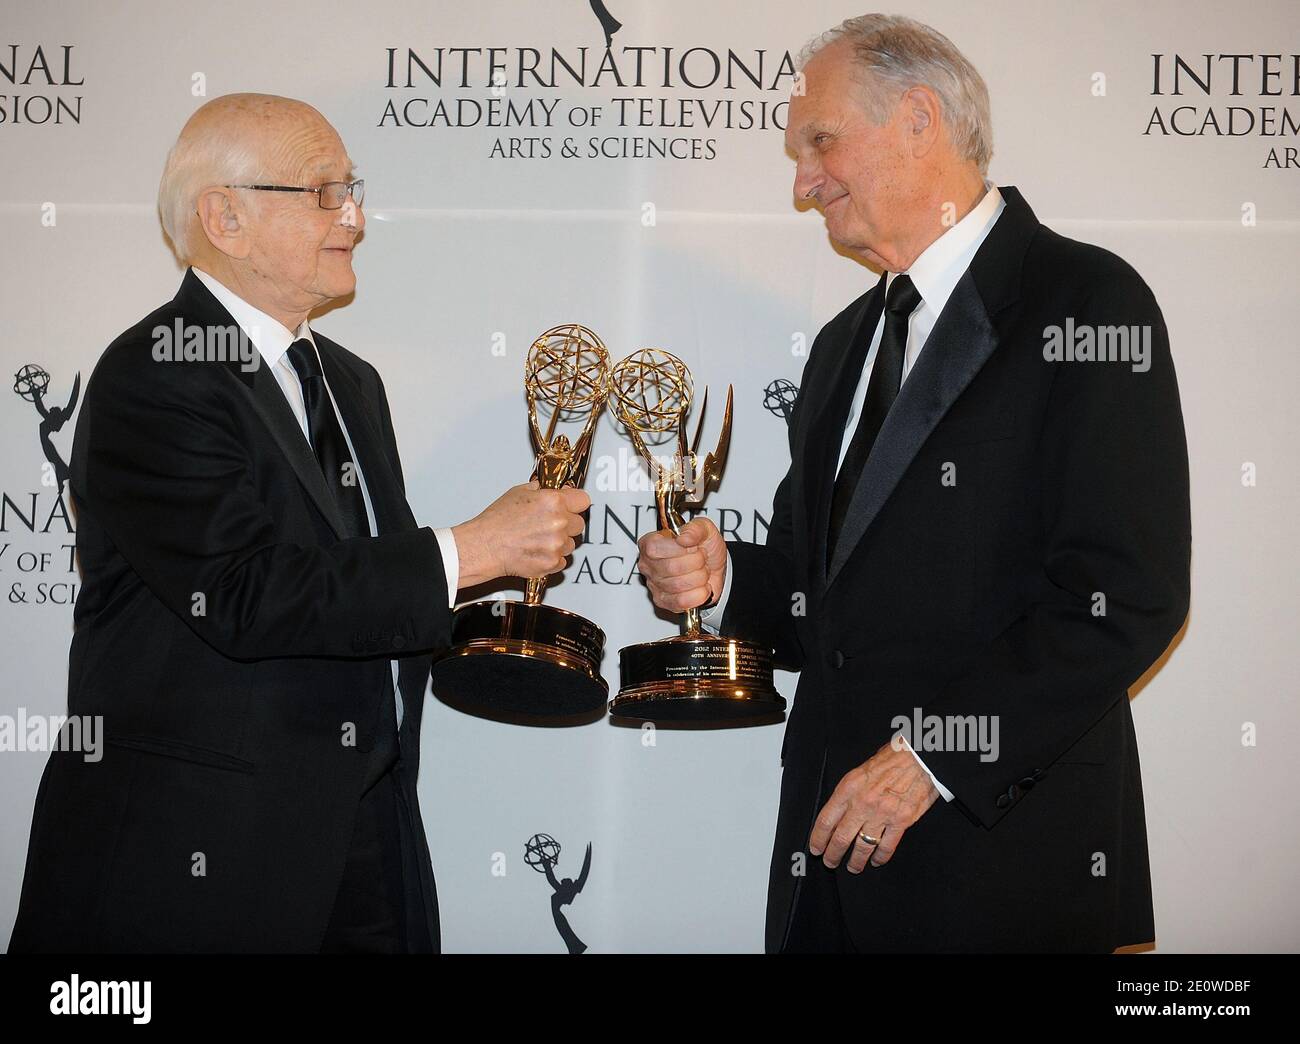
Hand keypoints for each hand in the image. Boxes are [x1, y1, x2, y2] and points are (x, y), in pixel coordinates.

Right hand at [452, 481, 589, 588]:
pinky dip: (552, 558)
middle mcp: (559, 522)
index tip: (572, 505)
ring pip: (571, 544)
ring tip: (538, 538)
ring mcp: (557, 544)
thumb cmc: (496, 522)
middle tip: (550, 524)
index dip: (576, 502)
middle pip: (579, 523)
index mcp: (554, 501)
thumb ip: (538, 490)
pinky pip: (562, 560)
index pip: (583, 500)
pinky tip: (537, 550)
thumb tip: (546, 489)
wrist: (484, 546)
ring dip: (560, 542)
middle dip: (568, 523)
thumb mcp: (517, 493)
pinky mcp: (552, 563)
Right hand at [636, 517, 726, 612]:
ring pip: (678, 586)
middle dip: (696, 562)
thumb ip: (695, 529)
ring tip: (701, 571)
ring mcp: (654, 585)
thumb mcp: (704, 529)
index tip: (692, 546)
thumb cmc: (704, 547)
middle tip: (701, 558)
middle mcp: (648, 564)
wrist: (714, 568)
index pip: (655, 548)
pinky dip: (699, 594)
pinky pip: (682, 601)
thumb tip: (683, 538)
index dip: (679, 549)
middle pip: (670, 567)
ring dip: (699, 578)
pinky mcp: (664, 602)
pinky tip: (700, 586)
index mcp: (650, 542)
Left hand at [809, 740, 939, 871]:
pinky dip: (880, 857)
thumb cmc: (891, 759)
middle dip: (833, 854)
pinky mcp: (901, 821)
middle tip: (830, 862)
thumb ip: (848, 792)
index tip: (816, 848)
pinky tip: (876, 860)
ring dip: (855, 861)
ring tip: (853, 866)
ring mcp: (882, 814)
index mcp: (848, 788)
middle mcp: (862, 803)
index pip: (826, 820)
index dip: (818, 838)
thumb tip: (838, 812)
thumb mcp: (860, 770)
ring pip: (862, 846)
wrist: (918, 757)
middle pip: (841, 837)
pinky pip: (886, 846)